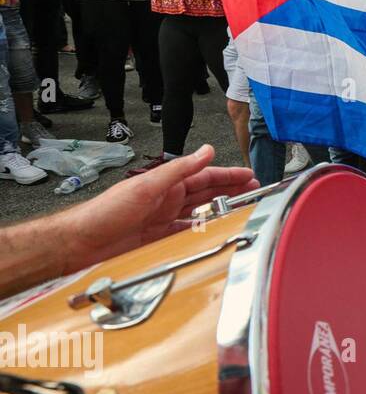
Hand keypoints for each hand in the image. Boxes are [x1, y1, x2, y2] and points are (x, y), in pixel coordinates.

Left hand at [62, 144, 256, 269]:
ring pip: (201, 211)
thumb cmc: (106, 212)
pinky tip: (215, 232)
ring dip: (221, 209)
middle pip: (206, 192)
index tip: (248, 175)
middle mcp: (167, 199)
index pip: (204, 175)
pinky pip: (188, 232)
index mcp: (165, 184)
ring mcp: (164, 218)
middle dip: (231, 189)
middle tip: (254, 190)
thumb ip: (179, 169)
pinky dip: (204, 231)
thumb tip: (205, 151)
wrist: (82, 242)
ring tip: (242, 209)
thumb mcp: (147, 186)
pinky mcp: (159, 238)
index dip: (228, 175)